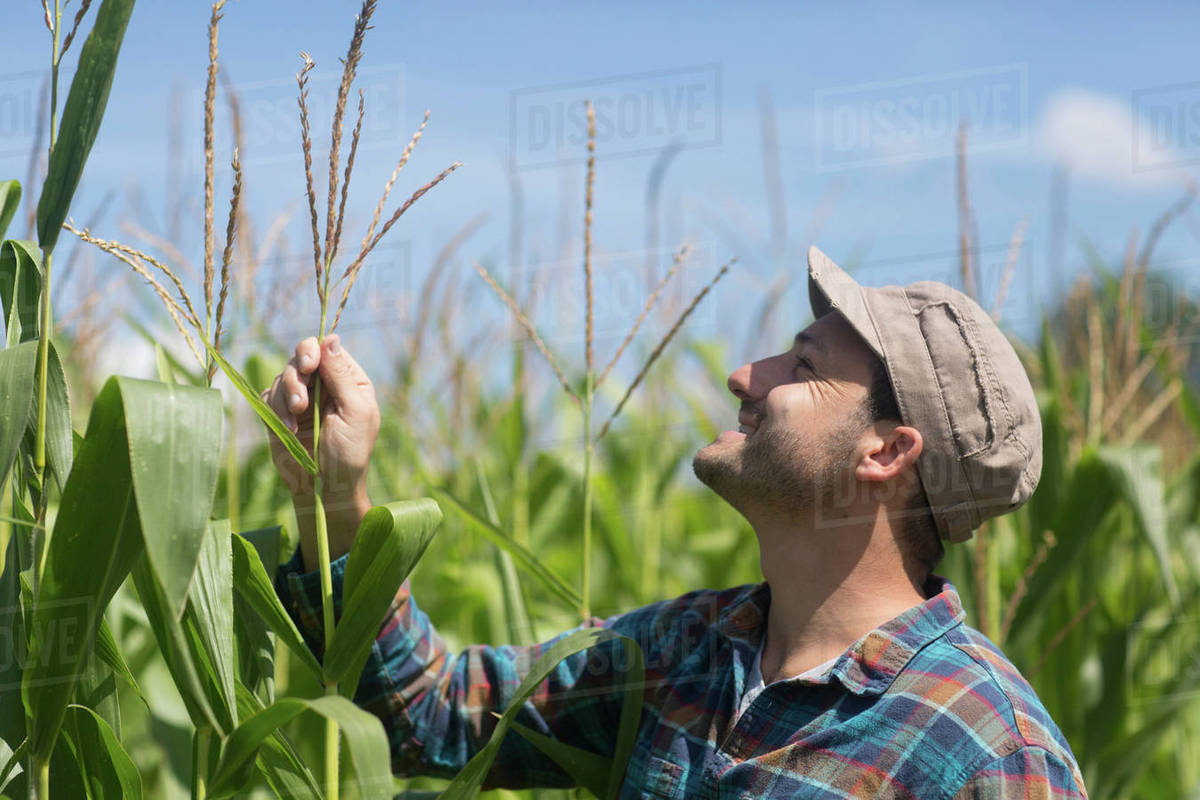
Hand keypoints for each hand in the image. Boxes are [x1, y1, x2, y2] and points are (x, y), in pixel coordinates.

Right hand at [261, 334, 380, 568]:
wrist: (324, 488)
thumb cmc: (349, 454)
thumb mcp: (354, 412)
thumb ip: (341, 376)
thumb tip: (331, 338)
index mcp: (347, 380)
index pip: (325, 349)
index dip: (312, 351)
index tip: (308, 367)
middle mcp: (323, 384)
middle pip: (299, 358)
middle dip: (295, 378)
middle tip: (301, 404)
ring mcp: (300, 398)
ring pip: (281, 377)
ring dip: (286, 398)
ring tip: (296, 422)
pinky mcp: (279, 414)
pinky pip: (267, 397)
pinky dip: (275, 411)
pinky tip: (288, 430)